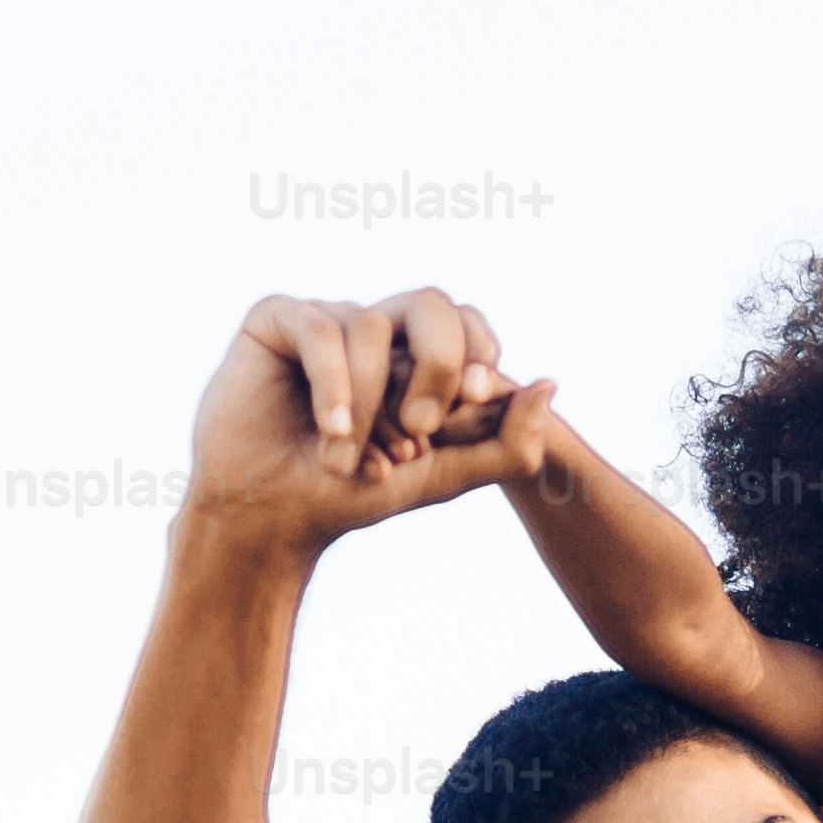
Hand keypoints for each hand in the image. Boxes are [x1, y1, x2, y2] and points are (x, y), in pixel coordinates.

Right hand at [185, 290, 559, 542]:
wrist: (274, 518)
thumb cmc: (351, 496)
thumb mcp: (443, 476)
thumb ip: (507, 444)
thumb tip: (548, 383)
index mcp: (414, 356)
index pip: (466, 325)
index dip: (477, 352)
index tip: (475, 399)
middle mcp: (374, 330)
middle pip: (430, 304)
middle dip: (439, 364)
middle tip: (422, 430)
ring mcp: (325, 320)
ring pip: (370, 329)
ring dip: (369, 406)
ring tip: (350, 461)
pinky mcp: (277, 320)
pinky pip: (320, 327)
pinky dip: (334, 385)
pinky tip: (330, 433)